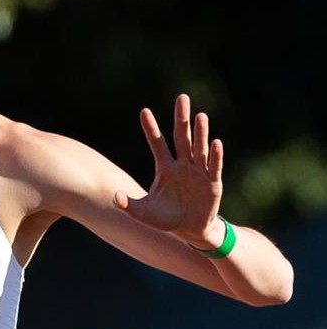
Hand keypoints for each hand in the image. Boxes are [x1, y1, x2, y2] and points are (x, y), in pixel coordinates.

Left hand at [121, 93, 224, 247]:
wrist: (190, 231)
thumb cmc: (166, 218)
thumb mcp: (143, 213)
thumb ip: (128, 205)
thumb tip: (115, 197)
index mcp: (165, 168)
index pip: (157, 144)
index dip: (151, 129)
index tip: (144, 111)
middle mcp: (183, 165)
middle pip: (181, 138)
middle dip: (181, 119)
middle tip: (182, 97)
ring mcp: (199, 172)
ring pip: (198, 148)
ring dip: (200, 133)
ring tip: (200, 116)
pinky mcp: (213, 182)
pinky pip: (214, 166)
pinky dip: (215, 156)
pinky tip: (215, 142)